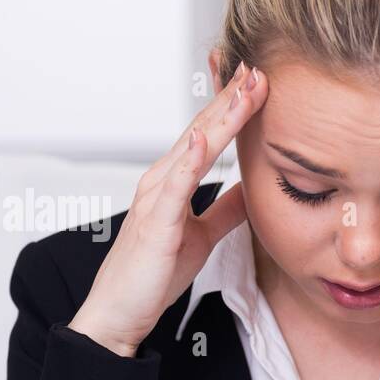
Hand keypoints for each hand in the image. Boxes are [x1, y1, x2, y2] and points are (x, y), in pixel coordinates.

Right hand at [68, 63, 269, 356]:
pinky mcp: (155, 221)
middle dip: (232, 97)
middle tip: (259, 66)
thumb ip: (227, 209)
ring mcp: (156, 197)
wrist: (121, 312)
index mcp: (175, 181)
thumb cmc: (155, 275)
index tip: (258, 79)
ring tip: (245, 86)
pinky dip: (191, 158)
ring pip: (193, 146)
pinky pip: (175, 186)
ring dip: (220, 115)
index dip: (233, 105)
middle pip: (202, 128)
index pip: (208, 133)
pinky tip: (207, 136)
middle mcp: (162, 179)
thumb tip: (253, 188)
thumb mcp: (205, 235)